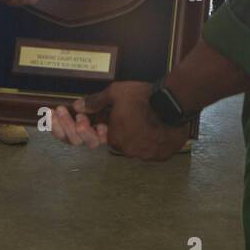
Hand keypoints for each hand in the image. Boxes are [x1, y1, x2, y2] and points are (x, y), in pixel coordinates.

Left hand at [50, 81, 188, 160]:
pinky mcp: (162, 156)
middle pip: (124, 143)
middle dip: (128, 132)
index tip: (123, 116)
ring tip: (149, 120)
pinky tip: (159, 129)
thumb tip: (77, 106)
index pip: (108, 137)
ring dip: (142, 138)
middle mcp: (129, 151)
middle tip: (137, 116)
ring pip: (140, 148)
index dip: (113, 126)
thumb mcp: (115, 93)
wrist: (173, 103)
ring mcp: (147, 155)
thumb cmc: (142, 97)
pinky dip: (155, 142)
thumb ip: (95, 102)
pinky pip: (155, 150)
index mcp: (115, 138)